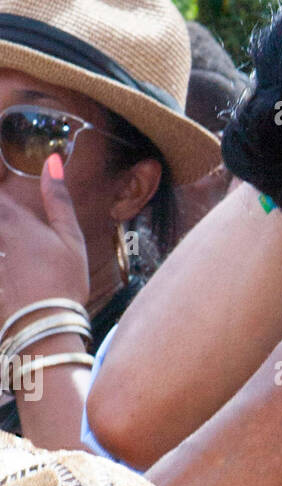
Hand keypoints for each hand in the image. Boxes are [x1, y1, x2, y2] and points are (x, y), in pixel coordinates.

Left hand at [0, 155, 89, 323]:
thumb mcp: (71, 239)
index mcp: (13, 219)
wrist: (44, 326)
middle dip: (1, 208)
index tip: (1, 167)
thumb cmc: (63, 282)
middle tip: (21, 234)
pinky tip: (4, 259)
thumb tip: (53, 160)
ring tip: (13, 245)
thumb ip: (58, 198)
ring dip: (2, 236)